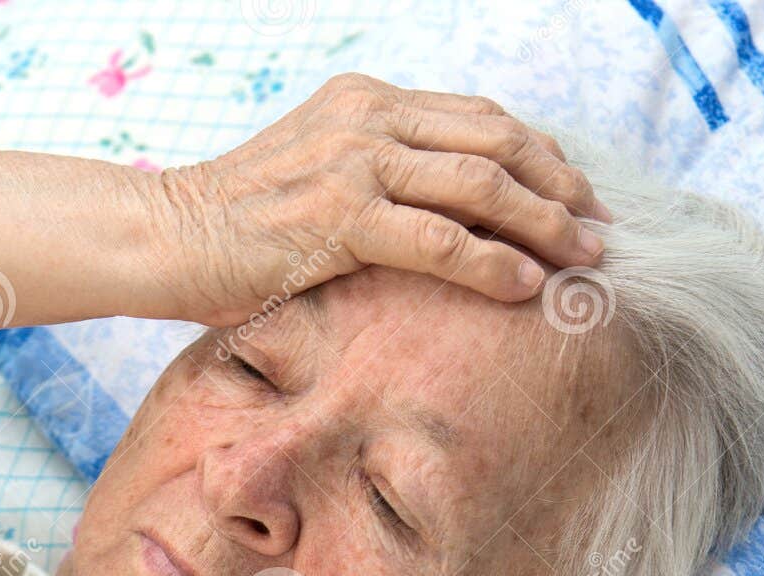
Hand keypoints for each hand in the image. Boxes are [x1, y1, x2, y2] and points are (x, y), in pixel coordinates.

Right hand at [156, 72, 611, 324]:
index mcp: (367, 102)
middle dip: (559, 186)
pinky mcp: (340, 217)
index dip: (539, 156)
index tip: (576, 196)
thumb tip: (433, 224)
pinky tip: (525, 285)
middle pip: (497, 139)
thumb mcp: (312, 179)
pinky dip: (490, 262)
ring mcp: (356, 163)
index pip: (478, 118)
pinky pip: (439, 238)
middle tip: (599, 229)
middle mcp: (369, 118)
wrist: (163, 237)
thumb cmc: (234, 229)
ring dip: (543, 224)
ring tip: (582, 259)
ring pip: (481, 183)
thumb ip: (372, 181)